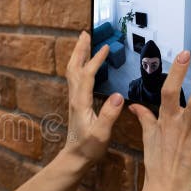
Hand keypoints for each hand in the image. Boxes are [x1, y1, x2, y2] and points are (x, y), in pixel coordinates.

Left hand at [61, 30, 125, 164]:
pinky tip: (87, 65)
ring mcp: (75, 99)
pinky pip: (76, 78)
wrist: (76, 157)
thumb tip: (117, 96)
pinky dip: (80, 65)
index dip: (96, 60)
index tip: (105, 47)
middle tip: (85, 33)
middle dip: (80, 49)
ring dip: (78, 55)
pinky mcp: (77, 102)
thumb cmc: (89, 147)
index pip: (87, 75)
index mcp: (81, 102)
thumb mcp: (102, 133)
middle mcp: (75, 97)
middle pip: (74, 67)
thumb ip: (109, 115)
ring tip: (85, 42)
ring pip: (73, 71)